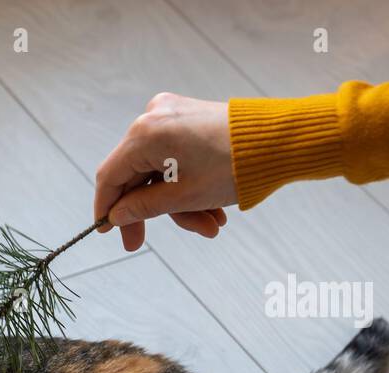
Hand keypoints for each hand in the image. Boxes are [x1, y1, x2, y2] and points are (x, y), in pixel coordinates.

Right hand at [93, 93, 236, 251]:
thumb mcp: (183, 197)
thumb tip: (117, 215)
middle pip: (136, 175)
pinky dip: (186, 185)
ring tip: (210, 226)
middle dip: (152, 211)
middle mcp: (153, 117)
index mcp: (145, 134)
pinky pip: (174, 158)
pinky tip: (211, 208)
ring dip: (178, 204)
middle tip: (146, 242)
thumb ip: (142, 208)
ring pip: (158, 171)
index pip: (110, 177)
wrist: (281, 139)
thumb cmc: (234, 165)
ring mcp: (172, 115)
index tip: (107, 232)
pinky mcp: (189, 118)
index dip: (106, 208)